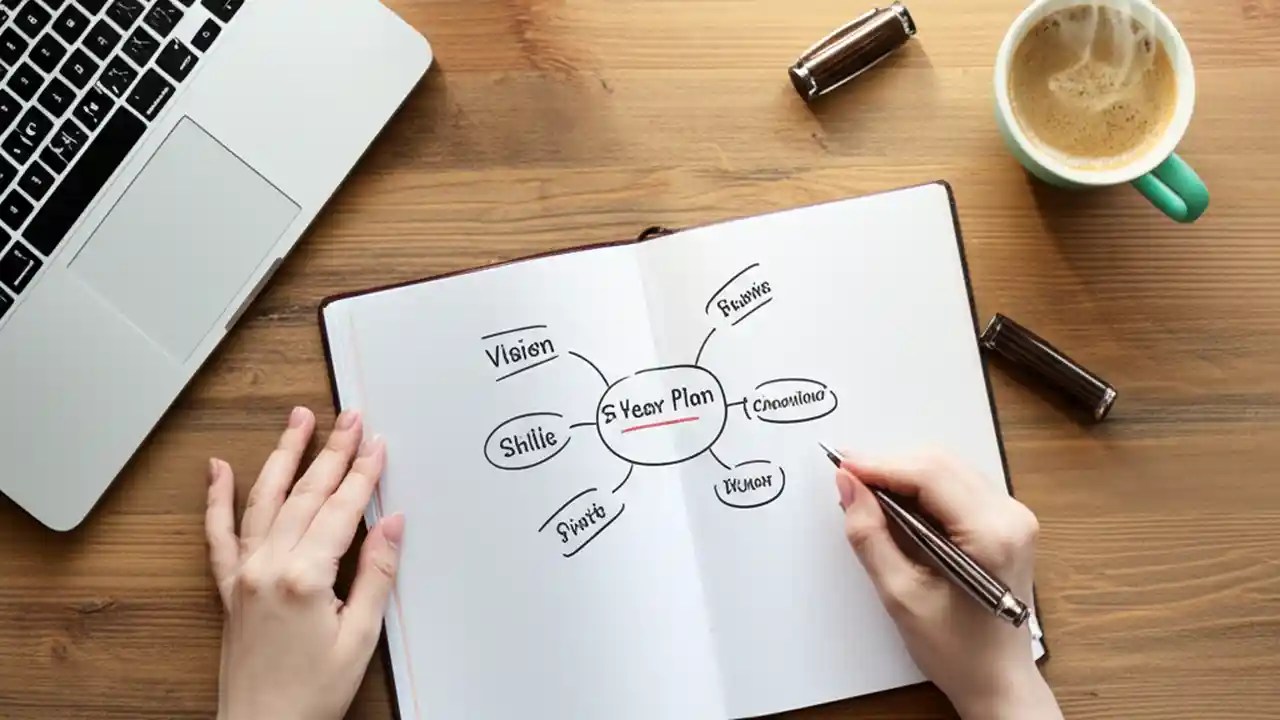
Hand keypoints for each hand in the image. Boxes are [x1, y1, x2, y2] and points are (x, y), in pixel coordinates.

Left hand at [205, 407, 403, 719]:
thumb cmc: (311, 695)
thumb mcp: (360, 637)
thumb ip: (376, 574)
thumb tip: (390, 523)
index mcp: (304, 578)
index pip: (341, 510)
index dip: (363, 474)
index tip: (376, 444)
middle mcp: (268, 567)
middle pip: (305, 494)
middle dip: (331, 451)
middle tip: (349, 418)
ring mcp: (244, 574)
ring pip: (264, 500)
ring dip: (283, 456)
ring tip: (297, 420)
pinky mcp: (229, 588)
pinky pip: (219, 535)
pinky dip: (218, 499)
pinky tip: (219, 470)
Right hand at [834, 452, 1061, 719]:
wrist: (999, 680)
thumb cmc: (957, 650)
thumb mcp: (901, 595)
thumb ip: (871, 536)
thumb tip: (848, 486)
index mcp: (992, 534)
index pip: (930, 475)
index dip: (880, 465)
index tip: (842, 467)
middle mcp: (1011, 515)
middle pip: (940, 464)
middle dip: (890, 466)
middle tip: (847, 480)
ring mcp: (1014, 516)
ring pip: (948, 469)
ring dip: (904, 474)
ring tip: (866, 493)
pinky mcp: (1007, 521)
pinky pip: (958, 485)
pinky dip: (922, 487)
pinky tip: (896, 504)